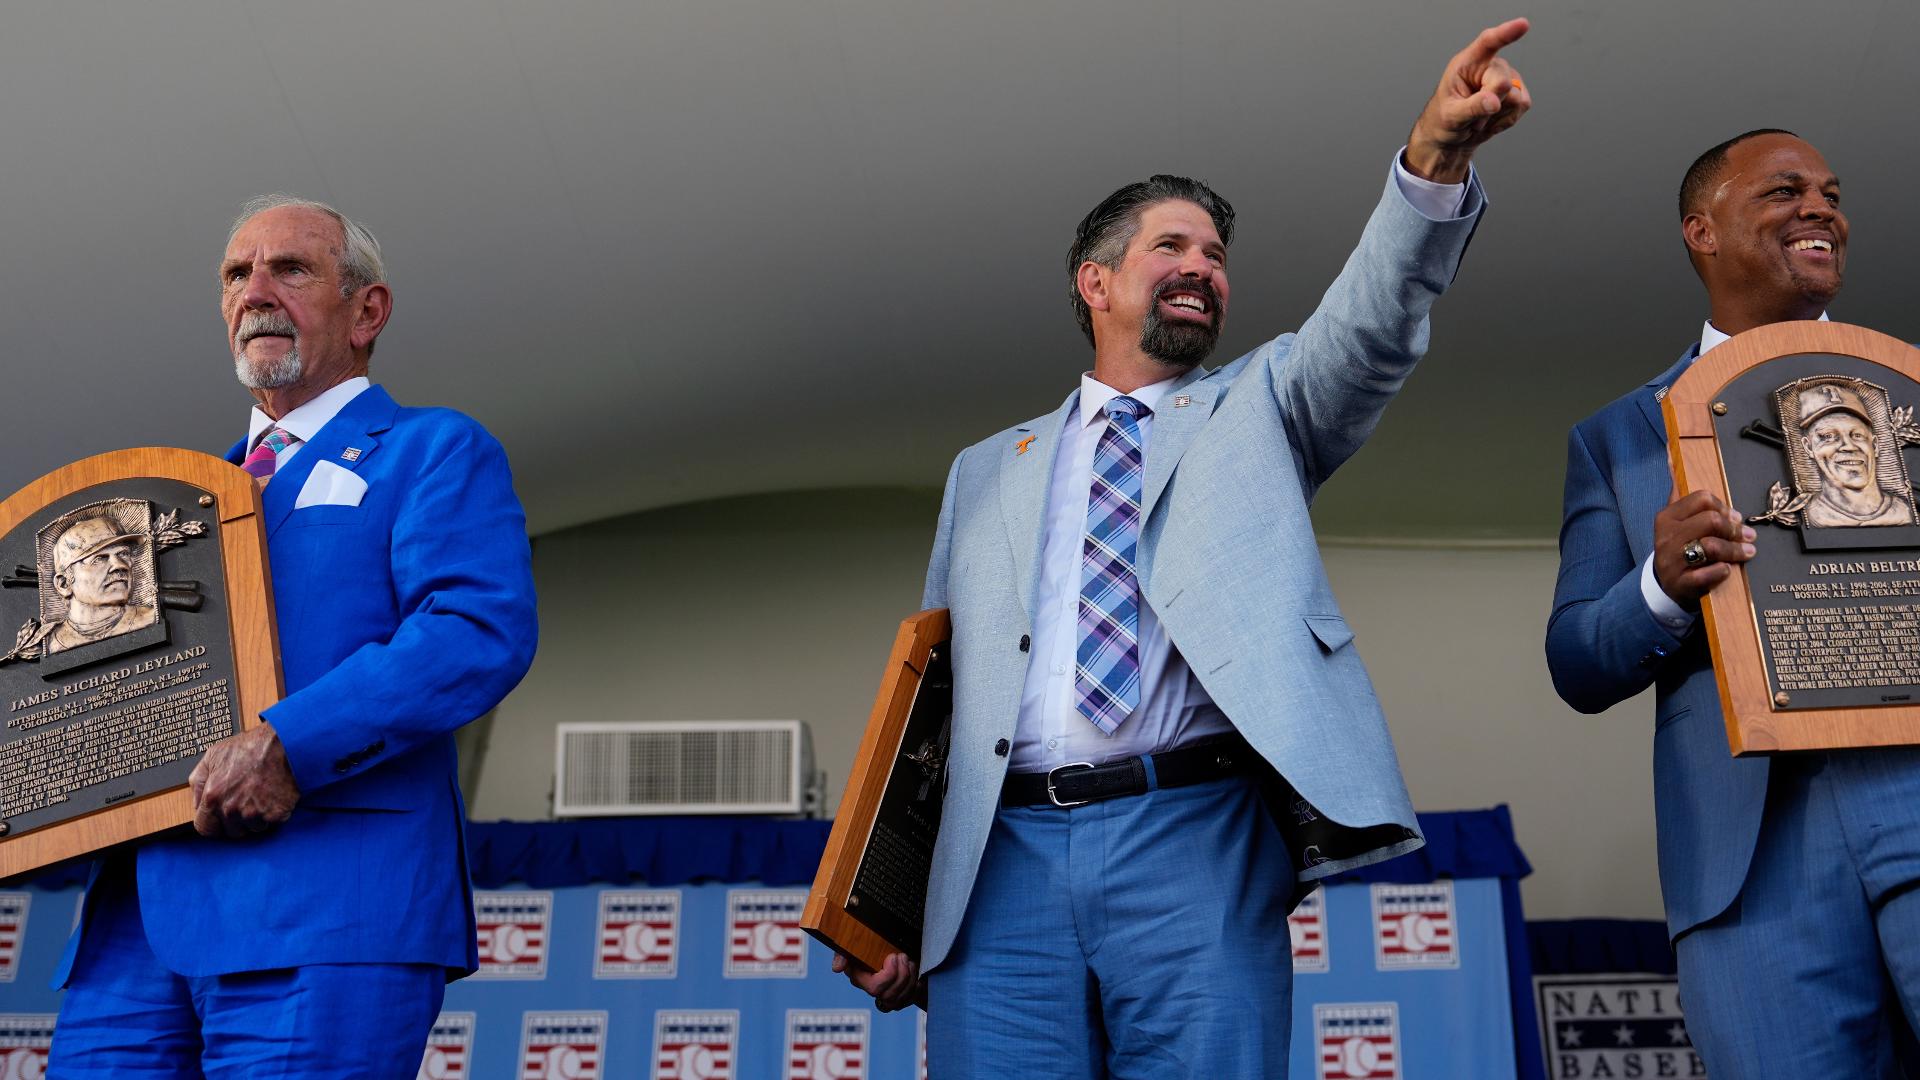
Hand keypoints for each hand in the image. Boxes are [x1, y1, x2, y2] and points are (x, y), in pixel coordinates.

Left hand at [188, 722, 299, 837]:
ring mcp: (255, 814)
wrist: (285, 744)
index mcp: (213, 797)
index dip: (213, 824)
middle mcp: (232, 809)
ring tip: (261, 796)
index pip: (206, 829)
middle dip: (237, 821)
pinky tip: (273, 796)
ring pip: (253, 829)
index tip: (220, 818)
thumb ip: (198, 782)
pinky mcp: (276, 815)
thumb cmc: (251, 747)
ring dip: (256, 818)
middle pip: (231, 832)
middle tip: (245, 801)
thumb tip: (196, 803)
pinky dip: (273, 813)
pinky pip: (272, 823)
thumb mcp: (213, 756)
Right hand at [832, 951, 923, 1011]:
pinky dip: (915, 987)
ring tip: (909, 962)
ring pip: (900, 999)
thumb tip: (837, 968)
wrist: (885, 945)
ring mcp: (885, 996)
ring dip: (909, 978)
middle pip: (889, 995)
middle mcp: (872, 990)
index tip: (893, 956)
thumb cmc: (866, 942)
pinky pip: (909, 999)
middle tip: (903, 956)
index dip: (888, 975)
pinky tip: (914, 973)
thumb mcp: (853, 943)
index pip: (875, 988)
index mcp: (859, 978)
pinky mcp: (899, 997)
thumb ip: (842, 953)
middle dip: (901, 975)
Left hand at [1405, 17, 1532, 183]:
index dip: (1505, 33)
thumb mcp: (1451, 116)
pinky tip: (1491, 120)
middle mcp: (1488, 66)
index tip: (1522, 25)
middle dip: (1490, 104)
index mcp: (1467, 64)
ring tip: (1479, 118)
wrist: (1451, 138)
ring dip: (1497, 115)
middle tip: (1472, 118)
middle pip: (1502, 81)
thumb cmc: (1443, 121)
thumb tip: (1495, 102)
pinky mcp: (1516, 92)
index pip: (1487, 43)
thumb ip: (1472, 107)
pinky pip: (1523, 105)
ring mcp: (1505, 77)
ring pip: (1516, 96)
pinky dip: (1507, 120)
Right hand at [1653, 489, 1756, 605]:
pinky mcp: (1681, 583)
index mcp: (1666, 517)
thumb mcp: (1675, 520)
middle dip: (1734, 529)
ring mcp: (1672, 561)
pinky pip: (1707, 574)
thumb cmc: (1678, 547)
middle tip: (1748, 536)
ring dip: (1735, 550)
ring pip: (1711, 546)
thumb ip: (1678, 492)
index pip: (1701, 499)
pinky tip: (1727, 569)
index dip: (1724, 507)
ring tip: (1748, 552)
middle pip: (1710, 521)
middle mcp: (1667, 537)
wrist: (1664, 585)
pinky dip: (1722, 571)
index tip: (1735, 517)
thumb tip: (1673, 457)